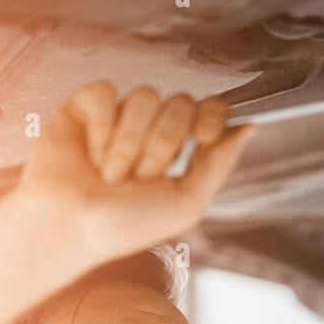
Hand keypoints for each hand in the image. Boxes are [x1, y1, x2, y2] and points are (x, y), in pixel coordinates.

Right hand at [9, 82, 253, 276]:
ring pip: (145, 97)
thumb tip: (251, 127)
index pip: (209, 110)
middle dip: (165, 143)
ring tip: (111, 175)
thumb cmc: (125, 225)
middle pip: (180, 102)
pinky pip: (107, 94)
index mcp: (178, 149)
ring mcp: (119, 115)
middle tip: (142, 177)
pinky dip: (103, 129)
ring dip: (131, 143)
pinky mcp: (86, 107)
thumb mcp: (186, 203)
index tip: (204, 137)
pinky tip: (90, 156)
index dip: (212, 115)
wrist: (72, 229)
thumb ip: (219, 165)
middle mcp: (151, 128)